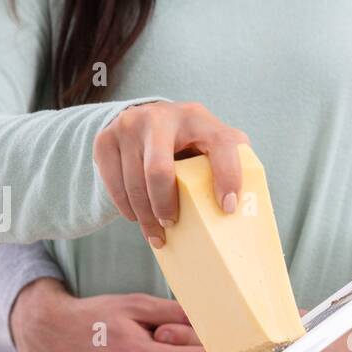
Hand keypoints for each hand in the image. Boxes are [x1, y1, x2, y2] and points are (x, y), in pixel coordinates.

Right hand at [93, 101, 249, 248]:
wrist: (145, 118)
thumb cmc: (190, 142)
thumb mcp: (213, 143)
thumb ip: (233, 163)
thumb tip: (247, 208)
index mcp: (199, 119)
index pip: (221, 145)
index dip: (227, 177)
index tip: (227, 208)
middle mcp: (162, 117)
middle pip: (159, 172)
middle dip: (166, 205)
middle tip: (172, 224)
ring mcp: (129, 125)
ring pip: (134, 183)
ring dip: (145, 216)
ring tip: (157, 235)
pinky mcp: (105, 139)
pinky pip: (113, 183)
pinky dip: (126, 207)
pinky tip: (137, 218)